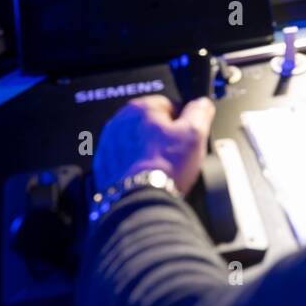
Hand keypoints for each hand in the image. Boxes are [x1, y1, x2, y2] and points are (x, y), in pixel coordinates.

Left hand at [92, 94, 215, 193]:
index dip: (183, 122)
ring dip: (149, 151)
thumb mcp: (195, 133)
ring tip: (161, 167)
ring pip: (138, 142)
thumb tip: (201, 103)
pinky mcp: (104, 164)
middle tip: (175, 155)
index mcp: (141, 107)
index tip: (186, 136)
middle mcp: (119, 122)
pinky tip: (147, 175)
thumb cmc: (164, 167)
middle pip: (151, 124)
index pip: (169, 105)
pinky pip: (125, 159)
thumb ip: (200, 110)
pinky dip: (136, 165)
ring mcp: (109, 144)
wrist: (140, 201)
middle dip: (164, 137)